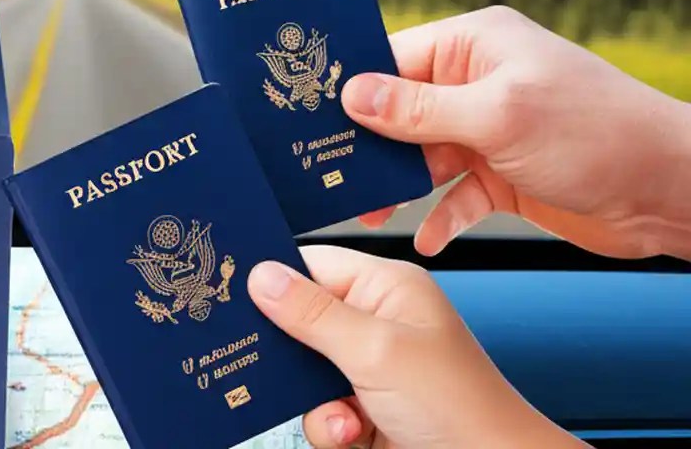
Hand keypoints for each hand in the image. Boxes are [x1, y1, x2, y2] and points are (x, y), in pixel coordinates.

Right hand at [249, 246, 581, 448]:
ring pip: (303, 374)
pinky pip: (318, 411)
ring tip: (340, 416)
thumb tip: (260, 276)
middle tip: (276, 365)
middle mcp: (376, 323)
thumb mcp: (376, 351)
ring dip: (312, 401)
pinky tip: (352, 434)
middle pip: (300, 321)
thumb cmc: (459, 406)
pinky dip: (328, 427)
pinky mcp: (364, 409)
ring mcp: (369, 369)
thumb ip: (313, 314)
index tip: (236, 292)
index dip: (276, 278)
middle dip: (289, 353)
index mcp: (386, 288)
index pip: (313, 264)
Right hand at [340, 6, 690, 258]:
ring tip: (369, 214)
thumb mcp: (496, 116)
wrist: (669, 190)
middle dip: (367, 145)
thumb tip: (351, 95)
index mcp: (474, 45)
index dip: (351, 87)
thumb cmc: (595, 132)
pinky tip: (429, 237)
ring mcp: (487, 130)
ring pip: (420, 156)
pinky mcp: (502, 174)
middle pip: (397, 110)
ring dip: (397, 186)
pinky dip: (439, 216)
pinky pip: (454, 195)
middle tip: (328, 173)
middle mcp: (475, 82)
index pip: (392, 58)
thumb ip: (418, 109)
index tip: (306, 117)